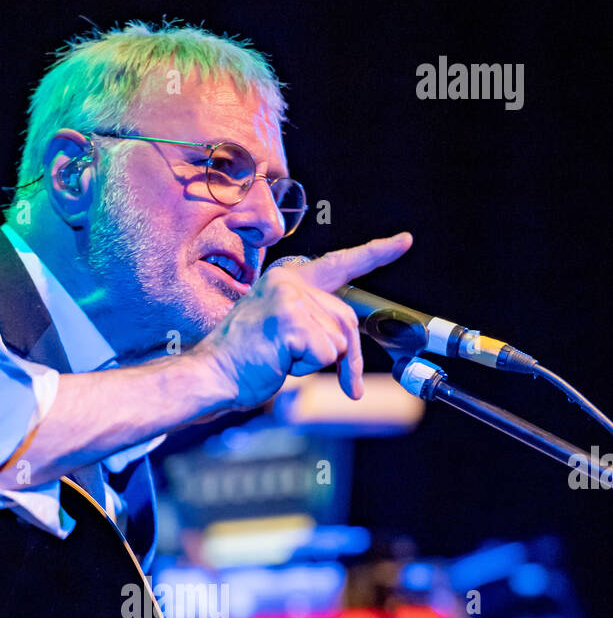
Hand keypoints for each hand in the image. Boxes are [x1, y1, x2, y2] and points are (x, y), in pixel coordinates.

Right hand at [194, 231, 412, 408]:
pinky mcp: (291, 322)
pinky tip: (278, 361)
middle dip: (348, 356)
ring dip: (317, 362)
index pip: (339, 264)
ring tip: (280, 358)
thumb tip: (350, 348)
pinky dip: (307, 368)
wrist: (213, 375)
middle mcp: (289, 282)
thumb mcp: (285, 332)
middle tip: (327, 376)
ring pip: (339, 340)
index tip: (404, 241)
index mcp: (287, 279)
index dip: (375, 253)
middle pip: (347, 319)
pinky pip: (327, 354)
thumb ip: (315, 324)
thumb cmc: (246, 360)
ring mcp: (290, 299)